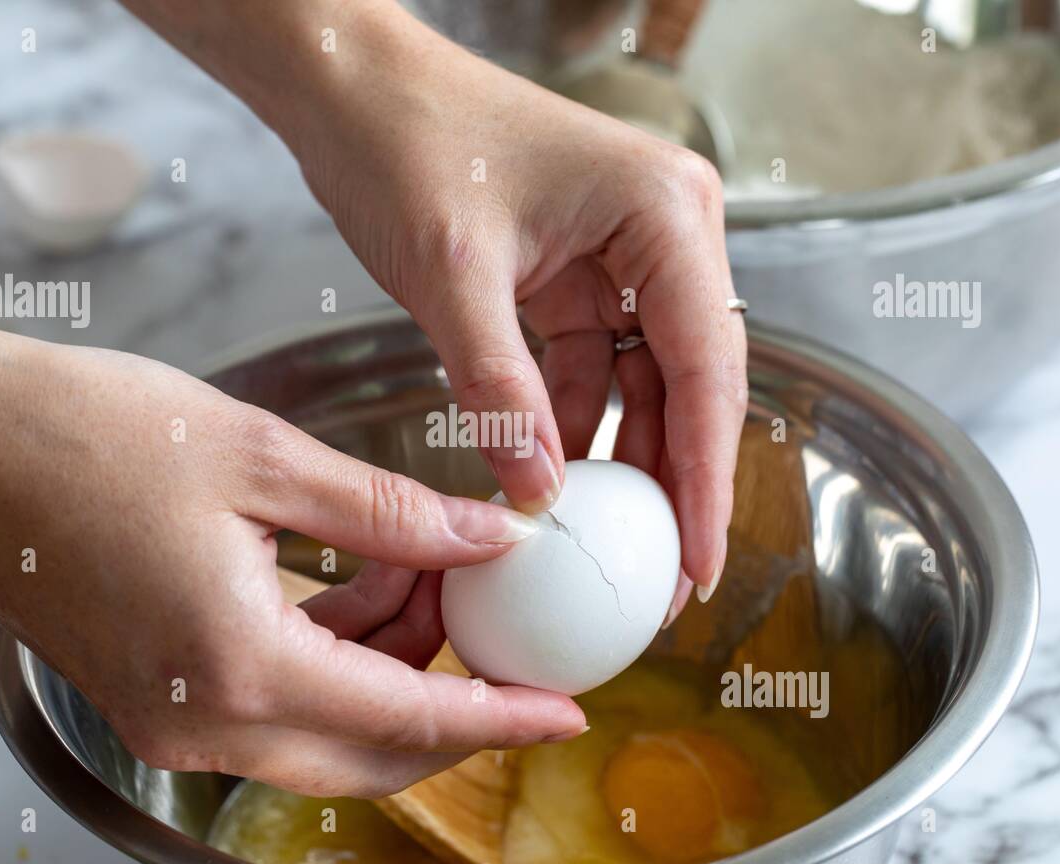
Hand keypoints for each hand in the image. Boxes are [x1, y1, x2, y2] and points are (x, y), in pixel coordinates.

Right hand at [0, 306, 585, 796]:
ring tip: (425, 572)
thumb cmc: (86, 435)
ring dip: (388, 668)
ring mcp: (171, 718)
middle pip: (372, 746)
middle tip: (495, 622)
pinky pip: (272, 702)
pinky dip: (330, 657)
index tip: (563, 712)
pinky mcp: (153, 694)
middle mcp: (204, 721)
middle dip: (448, 691)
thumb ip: (393, 513)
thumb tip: (491, 538)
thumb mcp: (264, 458)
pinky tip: (360, 583)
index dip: (498, 716)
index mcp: (240, 667)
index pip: (408, 717)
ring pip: (324, 726)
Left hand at [127, 0, 746, 613]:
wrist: (354, 90)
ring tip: (611, 546)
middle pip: (691, 381)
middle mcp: (664, 230)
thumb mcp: (453, 281)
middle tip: (664, 577)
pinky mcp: (582, 271)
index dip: (706, 477)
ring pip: (646, 381)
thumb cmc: (405, 145)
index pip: (706, 368)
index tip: (698, 562)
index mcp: (663, 215)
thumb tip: (539, 499)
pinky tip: (553, 481)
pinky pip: (595, 366)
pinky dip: (575, 423)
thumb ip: (500, 394)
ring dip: (625, 459)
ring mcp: (625, 251)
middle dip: (676, 480)